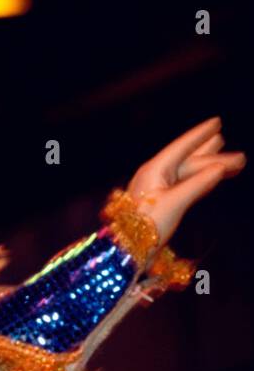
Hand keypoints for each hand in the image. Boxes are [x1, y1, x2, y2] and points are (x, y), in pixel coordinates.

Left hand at [126, 117, 243, 247]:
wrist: (128, 247)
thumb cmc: (146, 225)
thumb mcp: (174, 203)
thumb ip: (198, 184)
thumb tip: (220, 169)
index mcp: (154, 170)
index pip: (182, 147)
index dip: (200, 135)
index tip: (216, 122)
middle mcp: (156, 175)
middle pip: (190, 160)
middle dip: (215, 157)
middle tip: (242, 157)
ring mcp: (159, 187)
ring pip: (190, 172)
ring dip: (212, 167)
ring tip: (235, 162)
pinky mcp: (163, 200)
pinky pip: (187, 183)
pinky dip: (203, 179)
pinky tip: (215, 176)